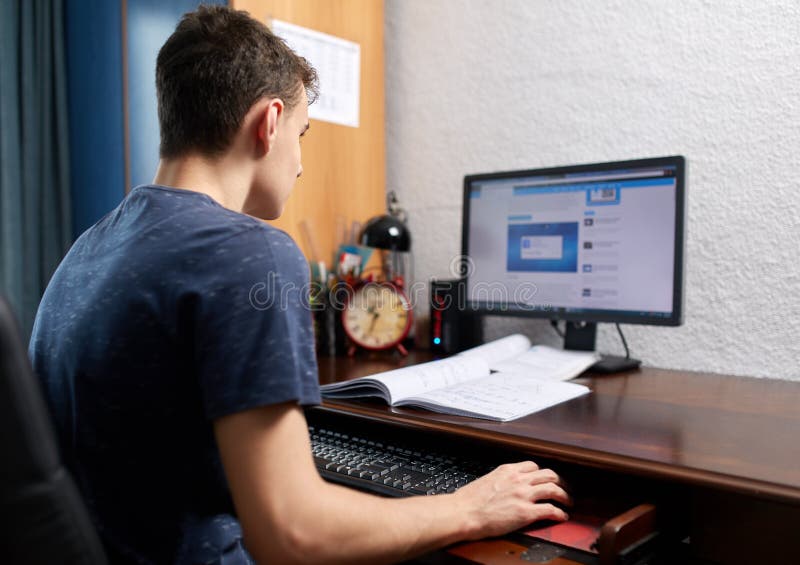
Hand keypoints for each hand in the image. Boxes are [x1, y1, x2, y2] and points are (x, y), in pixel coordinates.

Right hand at [453, 461, 570, 539]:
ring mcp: (523, 495)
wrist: (464, 512)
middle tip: (565, 489)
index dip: (544, 473)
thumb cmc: (469, 500)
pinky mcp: (526, 512)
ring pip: (554, 489)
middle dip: (561, 482)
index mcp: (508, 470)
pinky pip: (550, 510)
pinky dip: (560, 513)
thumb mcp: (487, 480)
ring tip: (569, 502)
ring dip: (565, 496)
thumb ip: (501, 480)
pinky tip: (562, 516)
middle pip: (549, 474)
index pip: (534, 466)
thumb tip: (505, 486)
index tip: (547, 478)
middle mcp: (518, 480)